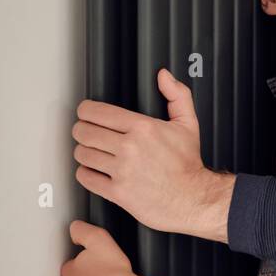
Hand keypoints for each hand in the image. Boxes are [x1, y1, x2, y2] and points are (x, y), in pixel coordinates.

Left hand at [72, 68, 230, 238]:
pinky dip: (86, 173)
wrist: (193, 198)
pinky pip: (85, 178)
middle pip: (83, 132)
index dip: (86, 111)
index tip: (86, 113)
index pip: (96, 112)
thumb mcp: (188, 124)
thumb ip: (177, 96)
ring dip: (84, 152)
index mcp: (143, 128)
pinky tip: (95, 170)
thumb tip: (164, 77)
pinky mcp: (117, 192)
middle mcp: (130, 148)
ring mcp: (121, 170)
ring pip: (82, 154)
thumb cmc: (188, 165)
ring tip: (93, 152)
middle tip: (87, 133)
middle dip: (82, 130)